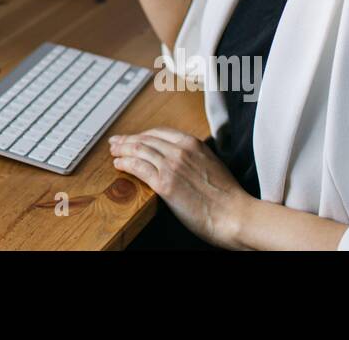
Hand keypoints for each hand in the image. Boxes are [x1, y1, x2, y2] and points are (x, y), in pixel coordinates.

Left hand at [109, 127, 251, 249]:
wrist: (234, 215)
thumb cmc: (227, 196)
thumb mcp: (211, 164)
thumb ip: (193, 157)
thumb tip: (180, 159)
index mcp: (193, 144)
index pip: (159, 132)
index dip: (142, 134)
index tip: (133, 137)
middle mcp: (180, 150)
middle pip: (146, 139)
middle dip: (128, 140)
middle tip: (116, 142)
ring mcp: (171, 166)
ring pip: (139, 150)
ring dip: (122, 150)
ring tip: (114, 152)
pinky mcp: (165, 184)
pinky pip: (138, 167)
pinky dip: (125, 163)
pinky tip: (119, 164)